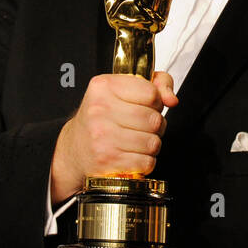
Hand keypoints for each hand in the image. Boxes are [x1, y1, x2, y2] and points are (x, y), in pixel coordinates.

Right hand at [49, 71, 177, 201]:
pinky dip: (144, 161)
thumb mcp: (123, 90)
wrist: (75, 148)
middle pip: (154, 119)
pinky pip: (146, 162)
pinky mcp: (107, 160)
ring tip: (136, 141)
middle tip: (141, 126)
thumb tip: (172, 99)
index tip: (145, 105)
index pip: (151, 93)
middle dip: (155, 126)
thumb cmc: (102, 118)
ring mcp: (102, 136)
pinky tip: (131, 155)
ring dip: (151, 145)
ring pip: (153, 142)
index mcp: (104, 86)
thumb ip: (156, 84)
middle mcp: (100, 110)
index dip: (155, 102)